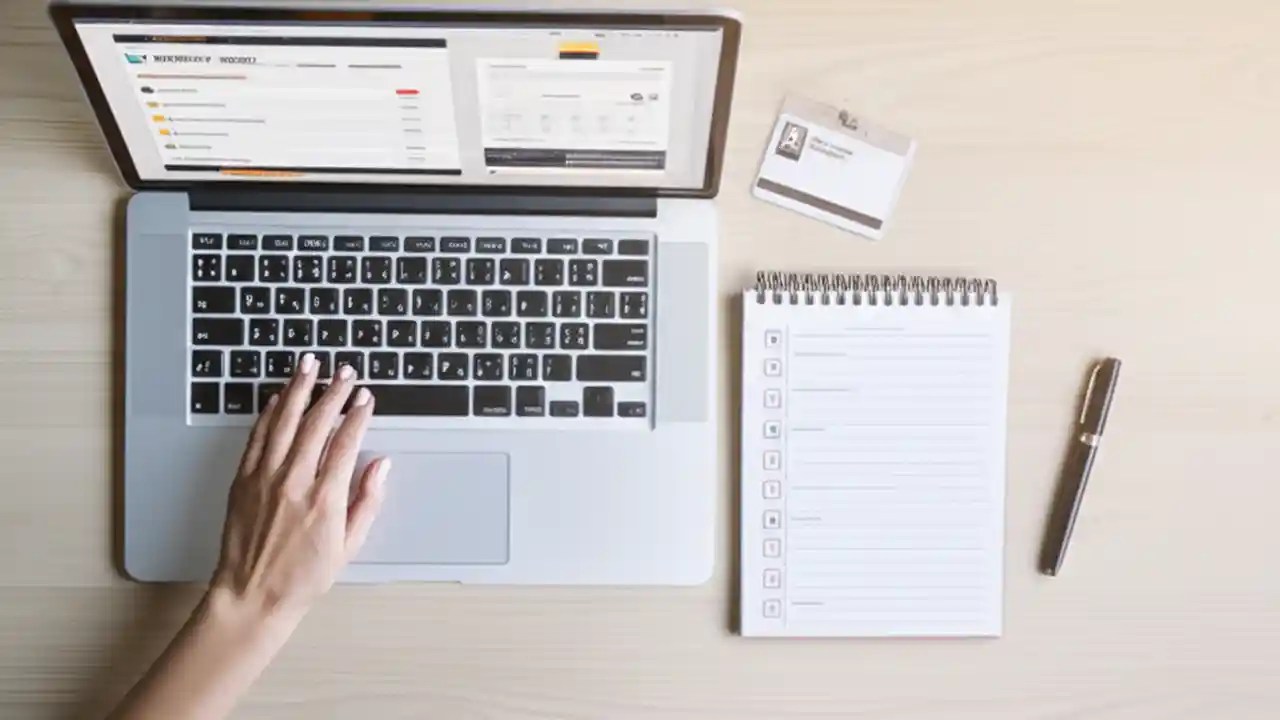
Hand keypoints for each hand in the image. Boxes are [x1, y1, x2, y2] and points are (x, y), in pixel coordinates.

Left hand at [211, 354, 389, 619]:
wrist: (251, 596)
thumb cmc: (303, 577)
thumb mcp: (349, 545)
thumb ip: (367, 501)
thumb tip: (381, 465)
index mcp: (325, 498)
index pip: (346, 442)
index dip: (358, 414)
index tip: (365, 397)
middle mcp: (294, 481)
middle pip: (316, 423)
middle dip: (333, 393)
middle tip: (344, 372)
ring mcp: (264, 478)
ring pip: (284, 421)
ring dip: (298, 390)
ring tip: (309, 366)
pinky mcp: (242, 480)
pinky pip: (257, 437)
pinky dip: (269, 413)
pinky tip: (279, 397)